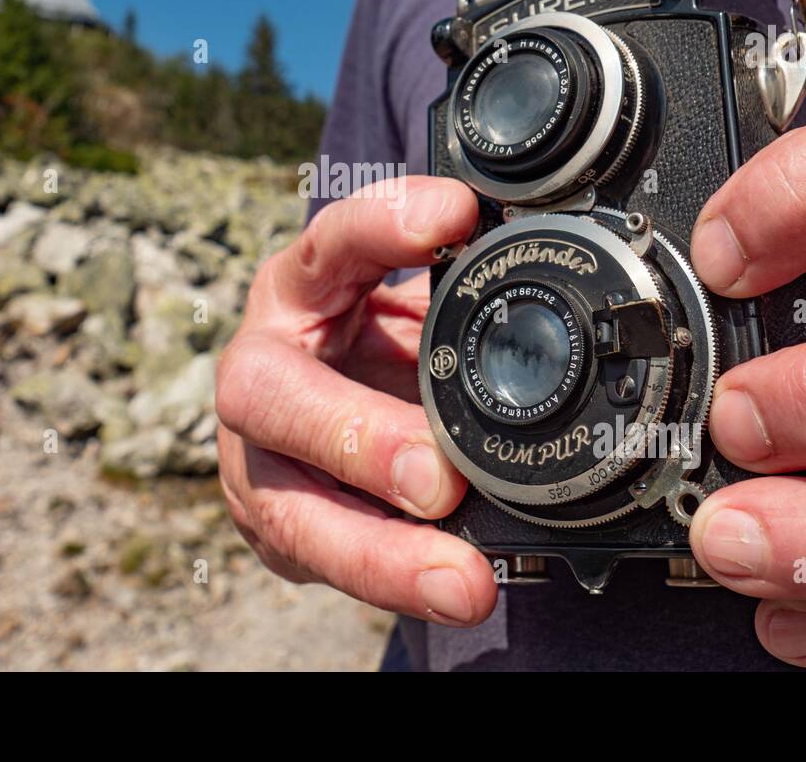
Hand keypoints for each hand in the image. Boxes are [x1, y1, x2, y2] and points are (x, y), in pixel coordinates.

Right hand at [215, 177, 498, 626]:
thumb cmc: (372, 342)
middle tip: (440, 479)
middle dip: (357, 437)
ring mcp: (259, 456)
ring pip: (293, 507)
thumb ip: (454, 289)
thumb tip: (547, 256)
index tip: (455, 215)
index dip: (382, 226)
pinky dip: (389, 577)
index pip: (330, 242)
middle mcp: (265, 366)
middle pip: (273, 394)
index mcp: (302, 288)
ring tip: (462, 580)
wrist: (330, 398)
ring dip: (378, 550)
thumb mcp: (408, 302)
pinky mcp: (278, 524)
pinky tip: (446, 590)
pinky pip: (324, 561)